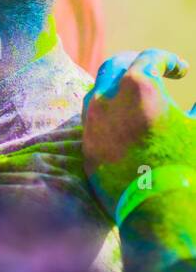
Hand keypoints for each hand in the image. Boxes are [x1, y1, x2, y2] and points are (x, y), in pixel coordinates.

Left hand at [83, 49, 194, 206]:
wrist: (162, 213)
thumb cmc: (190, 167)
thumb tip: (194, 105)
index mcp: (138, 87)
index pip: (149, 58)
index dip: (169, 61)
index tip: (182, 70)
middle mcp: (107, 100)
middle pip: (114, 67)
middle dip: (135, 62)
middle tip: (153, 68)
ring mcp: (92, 125)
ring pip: (98, 92)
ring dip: (116, 87)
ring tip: (136, 93)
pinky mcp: (87, 148)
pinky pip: (92, 121)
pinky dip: (108, 113)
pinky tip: (126, 120)